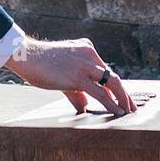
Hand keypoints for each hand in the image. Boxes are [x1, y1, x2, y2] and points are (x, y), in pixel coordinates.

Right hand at [5, 37, 136, 116]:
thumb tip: (84, 106)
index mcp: (87, 48)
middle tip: (132, 106)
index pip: (105, 69)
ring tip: (129, 111)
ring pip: (112, 83)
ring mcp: (85, 65)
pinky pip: (101, 93)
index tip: (122, 97)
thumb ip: (75, 90)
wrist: (27, 56)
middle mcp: (90, 54)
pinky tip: (118, 112)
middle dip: (124, 93)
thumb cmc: (40, 64)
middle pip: (113, 76)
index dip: (114, 86)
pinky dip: (112, 103)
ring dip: (123, 99)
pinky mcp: (79, 77)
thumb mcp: (62, 74)